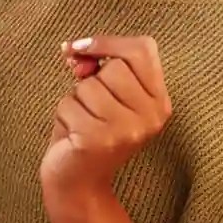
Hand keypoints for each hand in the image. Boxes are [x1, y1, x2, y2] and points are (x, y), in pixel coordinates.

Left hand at [41, 36, 172, 195]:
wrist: (78, 180)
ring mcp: (127, 129)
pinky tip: (73, 135)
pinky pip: (69, 104)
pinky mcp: (99, 139)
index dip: (108, 42)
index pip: (143, 50)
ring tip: (83, 123)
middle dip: (90, 81)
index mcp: (159, 101)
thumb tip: (75, 50)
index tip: (82, 48)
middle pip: (114, 67)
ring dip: (75, 100)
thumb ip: (97, 67)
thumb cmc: (88, 128)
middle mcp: (151, 116)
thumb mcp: (102, 92)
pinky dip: (64, 114)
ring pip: (88, 86)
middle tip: (91, 107)